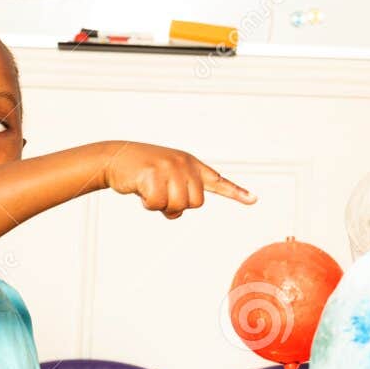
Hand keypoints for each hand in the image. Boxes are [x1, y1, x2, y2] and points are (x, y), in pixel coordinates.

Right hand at [102, 143, 256, 218]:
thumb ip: (179, 191)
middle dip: (176, 206)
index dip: (236, 192)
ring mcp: (170, 167)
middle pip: (195, 203)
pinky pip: (158, 204)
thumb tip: (178, 211)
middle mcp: (185, 164)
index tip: (254, 199)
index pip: (218, 180)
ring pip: (178, 205)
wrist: (115, 157)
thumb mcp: (165, 177)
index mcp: (191, 164)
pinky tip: (140, 188)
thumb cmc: (141, 171)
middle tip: (160, 194)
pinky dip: (148, 203)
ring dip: (161, 205)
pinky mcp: (154, 172)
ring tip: (149, 189)